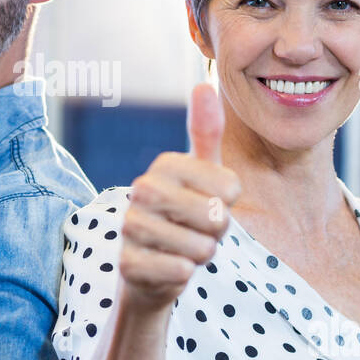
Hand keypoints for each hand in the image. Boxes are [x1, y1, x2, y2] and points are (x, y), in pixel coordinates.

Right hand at [118, 81, 241, 311]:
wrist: (150, 269)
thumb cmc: (184, 215)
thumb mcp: (202, 174)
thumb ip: (207, 132)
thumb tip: (204, 84)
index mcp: (165, 164)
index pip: (230, 189)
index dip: (229, 205)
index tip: (207, 203)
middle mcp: (142, 189)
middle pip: (216, 216)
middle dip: (217, 232)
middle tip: (198, 229)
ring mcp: (131, 227)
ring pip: (201, 248)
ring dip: (201, 255)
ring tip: (182, 248)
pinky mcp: (128, 264)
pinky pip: (180, 272)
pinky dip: (184, 274)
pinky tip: (168, 267)